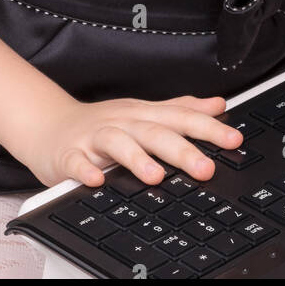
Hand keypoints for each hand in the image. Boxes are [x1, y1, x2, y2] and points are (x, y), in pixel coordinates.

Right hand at [16, 93, 243, 189]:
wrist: (49, 126)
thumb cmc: (102, 125)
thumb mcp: (144, 112)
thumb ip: (181, 109)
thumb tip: (218, 104)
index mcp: (143, 114)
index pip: (181, 118)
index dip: (209, 128)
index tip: (234, 140)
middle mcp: (122, 122)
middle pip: (154, 132)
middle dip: (181, 150)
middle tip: (205, 168)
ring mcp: (94, 137)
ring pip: (118, 144)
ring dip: (136, 159)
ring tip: (156, 176)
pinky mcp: (68, 155)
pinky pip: (76, 162)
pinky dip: (85, 171)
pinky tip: (96, 181)